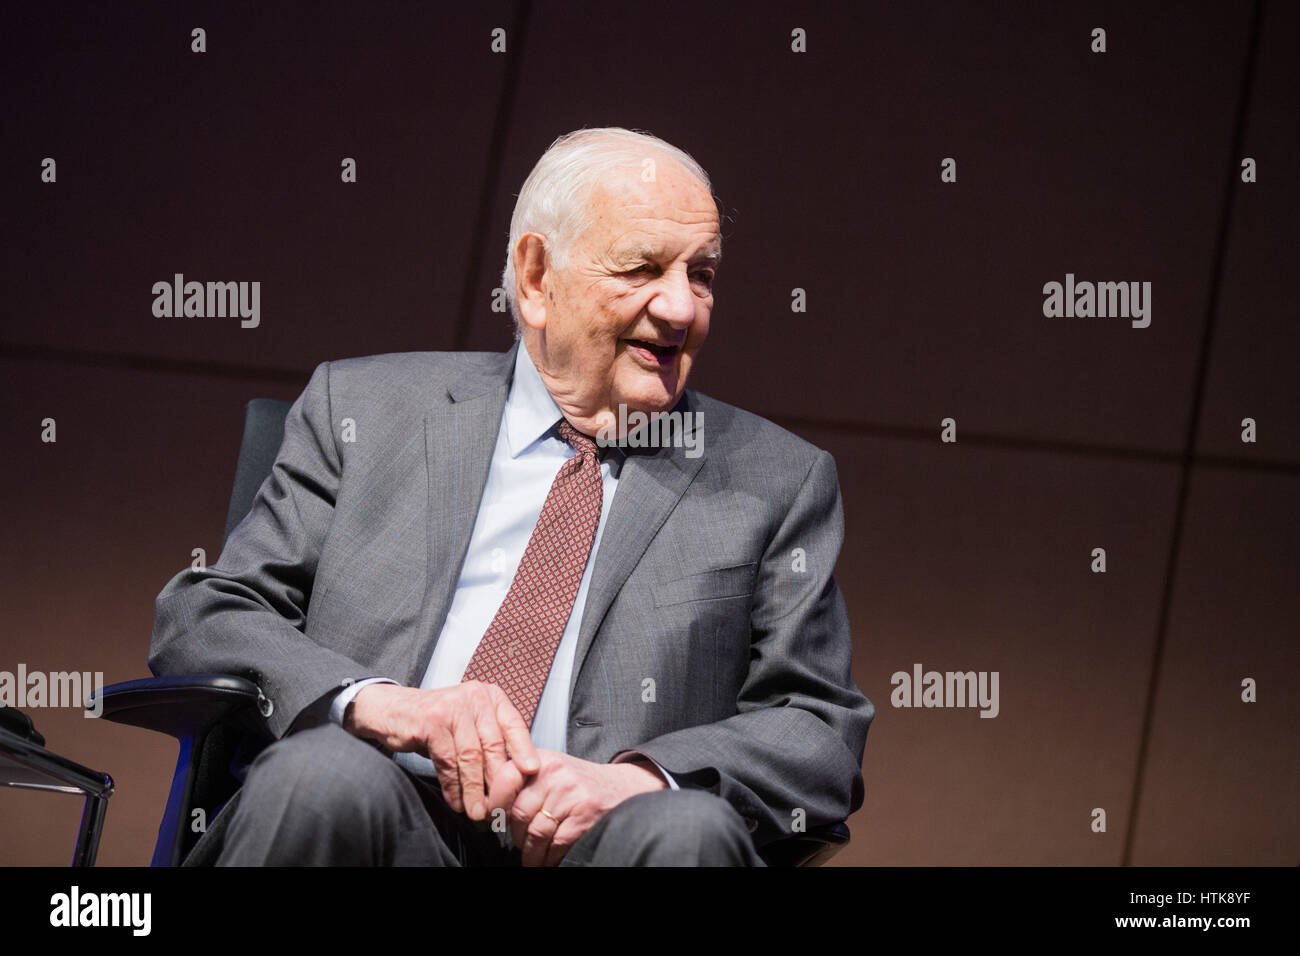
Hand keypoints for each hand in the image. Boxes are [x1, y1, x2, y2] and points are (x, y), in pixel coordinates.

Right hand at [343, 682, 538, 820]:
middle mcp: (475, 696)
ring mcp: (453, 707)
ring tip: (477, 812)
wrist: (394, 711)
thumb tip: (516, 778)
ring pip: (471, 757)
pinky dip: (453, 786)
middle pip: (494, 746)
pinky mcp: (432, 722)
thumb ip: (491, 742)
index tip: (532, 772)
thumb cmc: (438, 722)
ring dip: (474, 790)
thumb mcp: (470, 725)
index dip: (524, 750)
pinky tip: (456, 801)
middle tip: (499, 808)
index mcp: (490, 696)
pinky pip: (448, 762)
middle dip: (497, 782)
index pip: (514, 725)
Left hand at [485, 748, 666, 865]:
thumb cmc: (579, 785)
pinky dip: (549, 858)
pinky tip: (549, 860)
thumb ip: (523, 783)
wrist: (622, 788)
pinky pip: (556, 844)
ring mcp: (571, 794)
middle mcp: (555, 773)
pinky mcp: (584, 814)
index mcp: (542, 760)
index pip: (506, 778)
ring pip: (536, 833)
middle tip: (519, 845)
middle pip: (519, 813)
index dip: (494, 804)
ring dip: (531, 854)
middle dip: (516, 837)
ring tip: (532, 859)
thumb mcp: (551, 771)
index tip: (491, 820)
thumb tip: (489, 810)